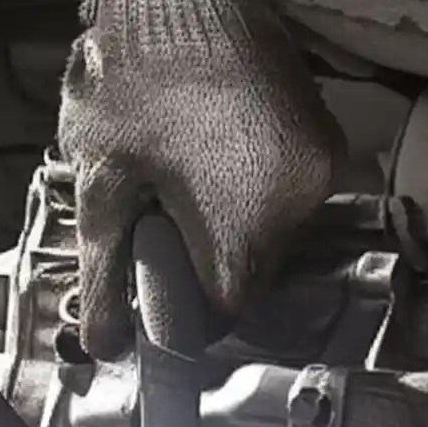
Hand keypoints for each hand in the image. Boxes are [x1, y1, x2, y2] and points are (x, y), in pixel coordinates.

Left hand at [58, 0, 341, 358]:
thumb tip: (105, 346)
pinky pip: (284, 195)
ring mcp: (322, 165)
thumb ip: (105, 274)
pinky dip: (245, 191)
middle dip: (201, 261)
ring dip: (224, 225)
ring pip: (269, 235)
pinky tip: (206, 156)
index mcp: (249, 224)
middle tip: (157, 223)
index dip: (183, 310)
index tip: (154, 288)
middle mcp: (302, 202)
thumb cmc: (132, 80)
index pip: (225, 310)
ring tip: (178, 180)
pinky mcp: (325, 136)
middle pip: (250, 273)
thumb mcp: (102, 184)